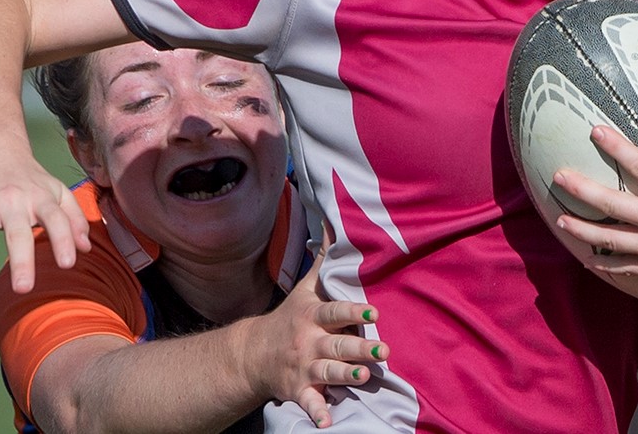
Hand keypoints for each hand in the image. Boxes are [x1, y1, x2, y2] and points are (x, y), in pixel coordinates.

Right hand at [0, 131, 89, 291]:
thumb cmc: (30, 178)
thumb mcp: (57, 191)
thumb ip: (73, 219)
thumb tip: (86, 249)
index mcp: (40, 197)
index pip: (55, 219)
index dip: (63, 239)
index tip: (68, 264)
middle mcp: (13, 199)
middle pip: (18, 231)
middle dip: (21, 259)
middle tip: (24, 288)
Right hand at [242, 259, 388, 428]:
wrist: (253, 353)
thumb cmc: (290, 317)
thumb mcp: (305, 288)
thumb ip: (325, 261)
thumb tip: (336, 224)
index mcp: (313, 316)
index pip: (334, 312)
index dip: (353, 312)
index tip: (374, 312)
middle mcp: (309, 341)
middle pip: (337, 344)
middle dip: (360, 348)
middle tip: (384, 350)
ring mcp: (304, 367)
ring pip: (327, 371)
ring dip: (345, 375)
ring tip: (364, 376)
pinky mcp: (299, 389)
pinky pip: (309, 402)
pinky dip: (317, 412)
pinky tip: (327, 422)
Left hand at [552, 98, 637, 298]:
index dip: (616, 147)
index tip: (594, 131)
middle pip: (614, 206)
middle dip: (583, 192)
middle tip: (558, 178)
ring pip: (613, 241)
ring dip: (585, 231)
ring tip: (560, 221)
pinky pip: (629, 268)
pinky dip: (607, 265)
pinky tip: (589, 260)